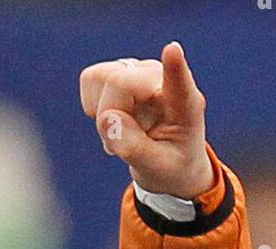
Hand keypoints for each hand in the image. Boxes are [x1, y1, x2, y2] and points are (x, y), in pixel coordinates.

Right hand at [79, 41, 213, 198]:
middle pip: (118, 82)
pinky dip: (94, 105)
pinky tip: (114, 120)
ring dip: (103, 112)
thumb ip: (134, 148)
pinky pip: (90, 78)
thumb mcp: (157, 170)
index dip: (173, 65)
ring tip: (124, 134)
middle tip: (125, 145)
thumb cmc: (172, 166)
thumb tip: (107, 119)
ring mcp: (140, 70)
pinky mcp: (120, 70)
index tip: (173, 50)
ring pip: (101, 77)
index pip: (179, 80)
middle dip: (111, 115)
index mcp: (185, 105)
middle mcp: (162, 77)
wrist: (171, 163)